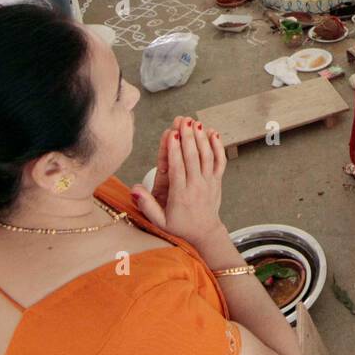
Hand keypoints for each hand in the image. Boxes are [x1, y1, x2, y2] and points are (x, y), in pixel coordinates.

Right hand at [130, 119, 226, 241]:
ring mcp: (209, 182)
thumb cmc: (180, 226)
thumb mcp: (159, 221)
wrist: (205, 233)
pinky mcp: (217, 181)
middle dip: (188, 138)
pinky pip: (220, 162)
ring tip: (196, 122)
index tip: (172, 134)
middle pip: (193, 158)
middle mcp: (196, 186)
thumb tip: (135, 188)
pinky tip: (214, 133)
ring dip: (202, 138)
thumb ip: (146, 205)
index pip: (178, 169)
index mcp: (180, 195)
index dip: (174, 150)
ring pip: (207, 157)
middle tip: (184, 121)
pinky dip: (218, 147)